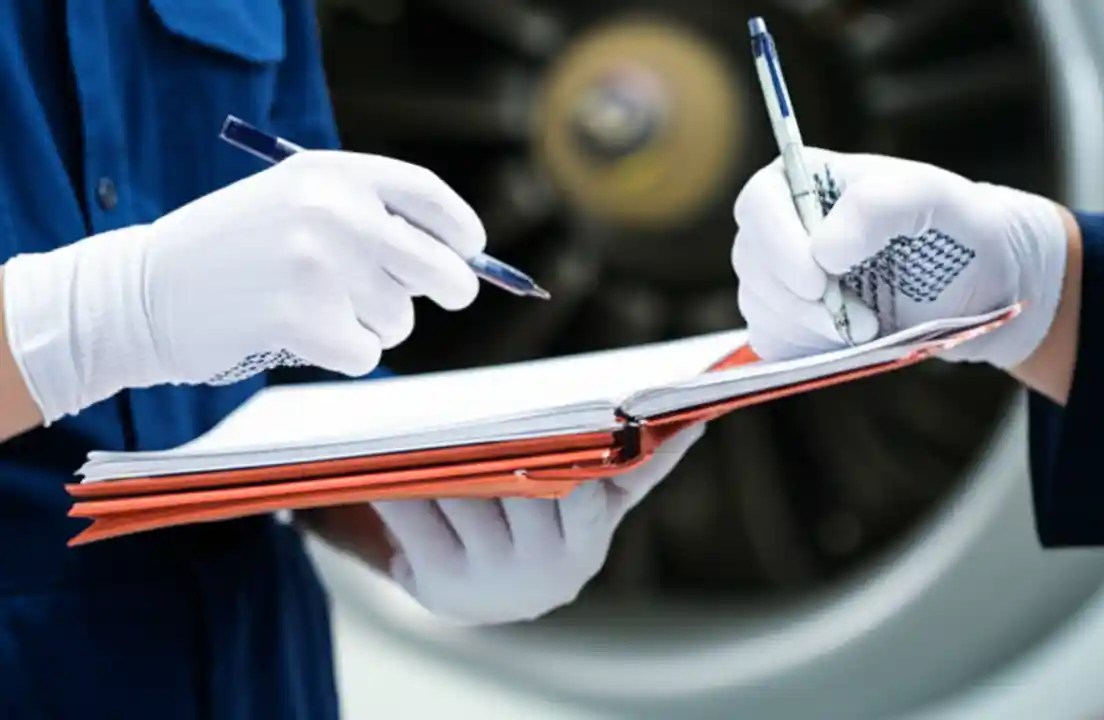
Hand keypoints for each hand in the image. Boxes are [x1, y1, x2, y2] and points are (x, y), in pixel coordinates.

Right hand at [3, 150, 483, 423]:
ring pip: (400, 318)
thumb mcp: (295, 203)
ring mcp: (318, 263)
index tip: (472, 250)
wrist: (142, 290)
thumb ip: (368, 219)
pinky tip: (296, 334)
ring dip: (371, 324)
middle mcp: (332, 210)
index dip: (460, 228)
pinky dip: (342, 353)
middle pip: (437, 267)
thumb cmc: (231, 251)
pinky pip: (366, 353)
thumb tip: (457, 260)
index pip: (425, 196)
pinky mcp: (303, 317)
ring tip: (313, 307)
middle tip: (447, 296)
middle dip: (451, 287)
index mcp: (331, 173)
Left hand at [371, 424, 703, 623]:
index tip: (586, 418)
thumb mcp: (599, 507)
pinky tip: (387, 454)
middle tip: (490, 403)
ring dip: (447, 456)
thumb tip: (700, 420)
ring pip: (466, 494)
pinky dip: (401, 485)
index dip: (583, 457)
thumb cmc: (549, 530)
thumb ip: (644, 467)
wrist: (481, 597)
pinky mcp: (439, 584)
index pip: (592, 492)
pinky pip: (415, 518)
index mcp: (586, 542)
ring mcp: (491, 579)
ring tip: (433, 417)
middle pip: (521, 485)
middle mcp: (544, 568)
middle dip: (505, 445)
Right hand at [731, 149, 1068, 367]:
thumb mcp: (933, 197)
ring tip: (870, 327)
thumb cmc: (957, 227)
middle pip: (751, 261)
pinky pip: (771, 341)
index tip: (818, 279)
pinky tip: (851, 340)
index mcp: (808, 180)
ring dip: (809, 327)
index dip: (776, 243)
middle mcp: (785, 225)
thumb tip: (823, 250)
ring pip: (758, 305)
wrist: (979, 285)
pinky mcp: (791, 322)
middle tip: (860, 318)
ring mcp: (783, 277)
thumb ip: (879, 206)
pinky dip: (807, 348)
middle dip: (799, 298)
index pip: (758, 204)